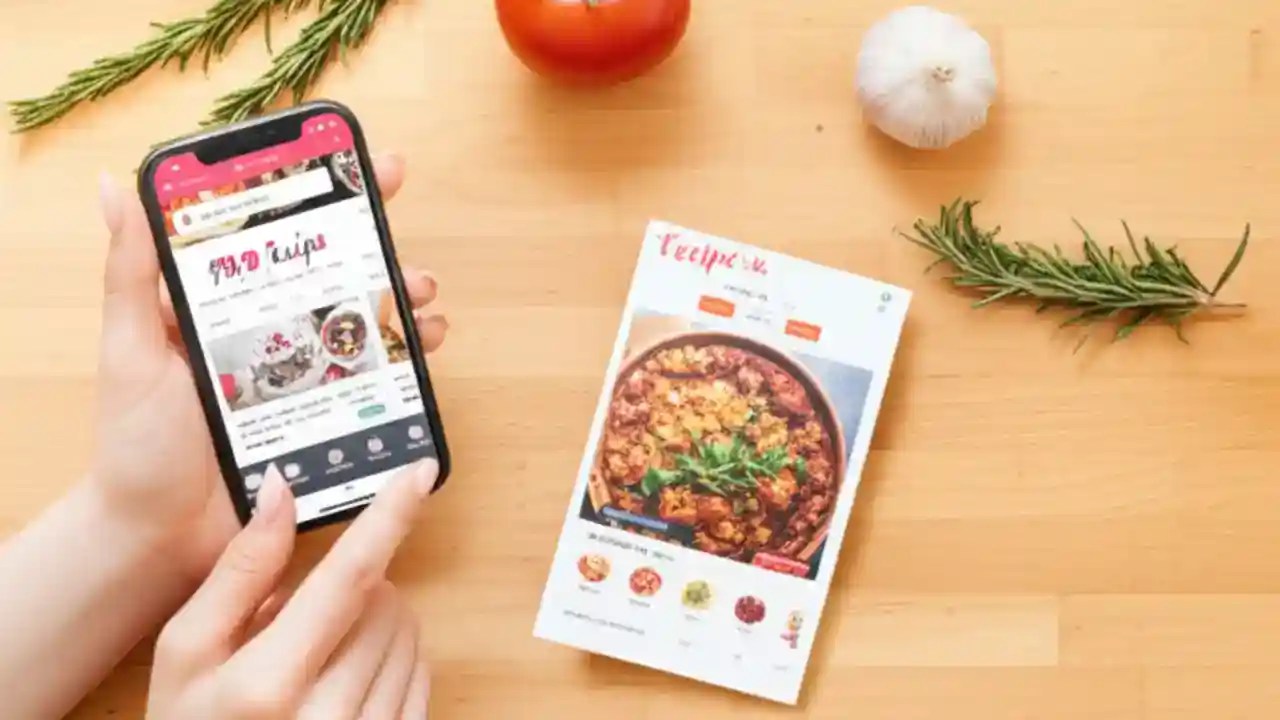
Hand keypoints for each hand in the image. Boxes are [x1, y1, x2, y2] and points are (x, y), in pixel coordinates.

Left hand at [92, 155, 448, 580]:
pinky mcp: (326, 417)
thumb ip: (132, 273)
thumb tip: (117, 185)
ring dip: (402, 300)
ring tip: (424, 300)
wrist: (163, 538)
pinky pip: (375, 378)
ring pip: (364, 321)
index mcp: (223, 306)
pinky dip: (407, 359)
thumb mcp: (130, 349)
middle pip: (333, 273)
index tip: (366, 166)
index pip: (276, 235)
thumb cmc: (137, 445)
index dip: (323, 195)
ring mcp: (301, 375)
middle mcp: (268, 332)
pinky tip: (424, 353)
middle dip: (379, 248)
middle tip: (405, 241)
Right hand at [147, 460, 436, 718]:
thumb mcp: (186, 650)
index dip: (389, 517)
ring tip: (316, 651)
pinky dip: (394, 657)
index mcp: (268, 683)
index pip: (348, 578)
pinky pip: (422, 675)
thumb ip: (239, 569)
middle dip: (355, 586)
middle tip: (301, 614)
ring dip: (375, 621)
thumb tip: (282, 490)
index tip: (418, 473)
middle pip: (384, 601)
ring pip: (409, 634)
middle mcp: (326, 716)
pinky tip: (347, 673)